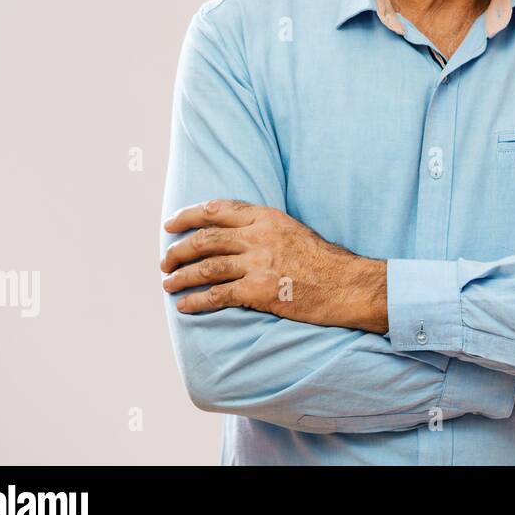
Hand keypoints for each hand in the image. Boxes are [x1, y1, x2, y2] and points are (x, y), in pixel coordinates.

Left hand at [160, 199, 386, 332]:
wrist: (348, 285)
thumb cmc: (324, 261)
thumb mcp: (293, 231)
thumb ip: (264, 229)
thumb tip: (233, 236)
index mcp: (267, 217)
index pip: (217, 209)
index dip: (188, 216)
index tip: (170, 224)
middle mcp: (259, 237)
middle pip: (205, 239)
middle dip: (178, 250)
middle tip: (166, 261)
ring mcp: (259, 264)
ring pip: (206, 267)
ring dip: (181, 276)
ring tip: (168, 283)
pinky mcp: (260, 291)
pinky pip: (218, 294)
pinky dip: (196, 300)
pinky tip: (185, 305)